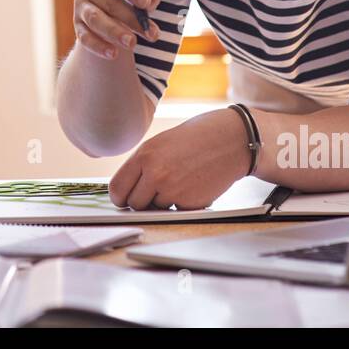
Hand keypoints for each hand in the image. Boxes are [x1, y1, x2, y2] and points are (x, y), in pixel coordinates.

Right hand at [73, 0, 162, 59]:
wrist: (110, 9)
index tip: (145, 3)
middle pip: (108, 1)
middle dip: (131, 18)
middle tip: (150, 33)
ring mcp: (80, 5)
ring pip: (95, 19)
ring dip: (114, 32)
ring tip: (132, 44)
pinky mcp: (78, 25)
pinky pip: (85, 37)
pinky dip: (99, 47)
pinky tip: (114, 54)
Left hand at [108, 108, 251, 210]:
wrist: (231, 140)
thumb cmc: (196, 138)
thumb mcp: (160, 144)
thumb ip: (142, 165)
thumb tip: (127, 191)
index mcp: (144, 155)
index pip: (117, 188)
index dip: (120, 197)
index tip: (125, 198)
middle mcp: (155, 173)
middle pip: (134, 204)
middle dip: (143, 201)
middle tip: (155, 190)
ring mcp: (172, 190)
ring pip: (156, 208)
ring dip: (164, 201)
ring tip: (180, 180)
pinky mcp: (189, 203)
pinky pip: (175, 210)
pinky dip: (182, 203)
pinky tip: (192, 185)